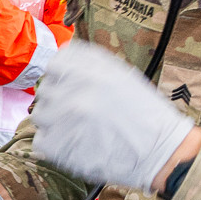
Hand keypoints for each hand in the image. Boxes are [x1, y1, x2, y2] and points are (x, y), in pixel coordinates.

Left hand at [30, 42, 200, 191]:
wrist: (159, 150)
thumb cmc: (143, 112)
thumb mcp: (121, 74)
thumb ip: (89, 61)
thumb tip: (63, 49)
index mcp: (86, 72)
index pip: (54, 66)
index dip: (61, 78)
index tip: (72, 88)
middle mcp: (70, 93)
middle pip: (45, 91)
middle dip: (60, 101)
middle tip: (82, 114)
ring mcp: (61, 120)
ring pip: (40, 116)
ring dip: (55, 122)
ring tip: (81, 130)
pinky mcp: (56, 147)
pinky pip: (41, 141)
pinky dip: (54, 144)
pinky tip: (77, 145)